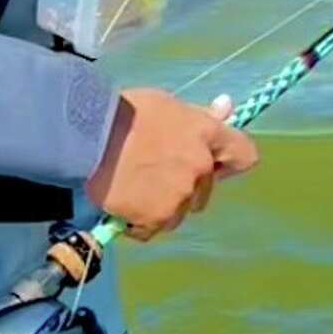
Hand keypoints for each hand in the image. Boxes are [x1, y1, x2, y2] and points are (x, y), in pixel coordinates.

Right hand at [87, 89, 258, 239]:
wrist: (88, 137)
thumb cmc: (126, 113)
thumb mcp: (168, 105)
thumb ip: (199, 115)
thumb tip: (227, 106)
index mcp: (207, 135)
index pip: (244, 155)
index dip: (228, 162)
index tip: (213, 162)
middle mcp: (200, 168)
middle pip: (206, 189)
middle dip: (187, 184)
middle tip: (155, 171)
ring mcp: (180, 196)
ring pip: (179, 211)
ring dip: (163, 205)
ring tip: (134, 187)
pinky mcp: (156, 218)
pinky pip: (153, 228)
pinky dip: (139, 222)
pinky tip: (123, 203)